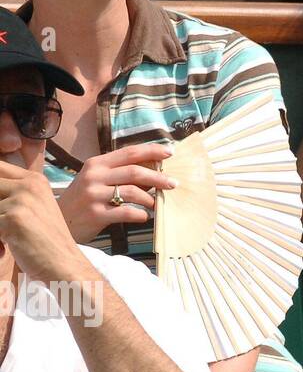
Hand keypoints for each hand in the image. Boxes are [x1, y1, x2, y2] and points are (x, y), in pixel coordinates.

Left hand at [0, 161, 86, 283]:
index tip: (2, 210)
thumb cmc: (44, 242)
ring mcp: (22, 199)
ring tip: (4, 240)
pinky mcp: (14, 217)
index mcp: (34, 180)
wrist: (63, 264)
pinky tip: (6, 248)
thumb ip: (10, 196)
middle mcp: (30, 184)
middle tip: (3, 226)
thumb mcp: (31, 209)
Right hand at [57, 145, 176, 243]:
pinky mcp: (95, 214)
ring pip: (133, 192)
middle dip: (159, 177)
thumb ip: (120, 173)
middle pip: (135, 171)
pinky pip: (126, 212)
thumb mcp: (97, 180)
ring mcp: (93, 195)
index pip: (129, 152)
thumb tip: (156, 170)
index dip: (152, 150)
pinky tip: (144, 216)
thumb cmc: (84, 199)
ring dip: (151, 198)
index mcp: (96, 164)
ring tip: (157, 204)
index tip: (170, 152)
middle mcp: (94, 176)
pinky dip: (140, 214)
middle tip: (174, 183)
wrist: (59, 221)